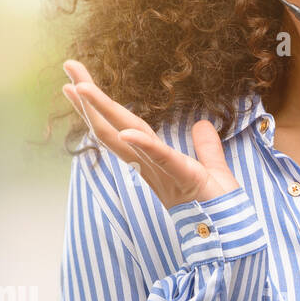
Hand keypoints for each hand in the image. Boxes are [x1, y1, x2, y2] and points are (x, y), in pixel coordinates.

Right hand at [60, 59, 240, 209]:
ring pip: (125, 137)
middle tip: (68, 66)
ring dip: (101, 112)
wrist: (230, 234)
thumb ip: (206, 147)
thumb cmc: (218, 206)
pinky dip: (143, 144)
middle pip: (112, 126)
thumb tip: (201, 125)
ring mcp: (162, 170)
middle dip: (89, 98)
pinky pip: (160, 158)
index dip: (99, 107)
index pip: (122, 126)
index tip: (76, 84)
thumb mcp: (213, 169)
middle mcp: (149, 164)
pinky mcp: (182, 177)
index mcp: (154, 159)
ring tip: (79, 87)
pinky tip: (126, 130)